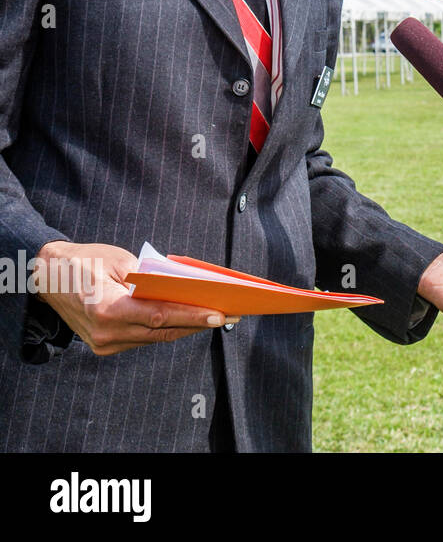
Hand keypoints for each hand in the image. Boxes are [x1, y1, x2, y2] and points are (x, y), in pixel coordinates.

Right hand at [35, 241, 235, 355]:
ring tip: (217, 317)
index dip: (193, 316)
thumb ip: (152, 279)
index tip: (221, 314)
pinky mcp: (105, 346)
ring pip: (156, 338)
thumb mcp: (121, 261)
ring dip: (186, 328)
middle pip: (163, 331)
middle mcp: (106, 333)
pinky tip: (190, 320)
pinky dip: (167, 329)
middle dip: (198, 323)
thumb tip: (187, 288)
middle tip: (231, 315)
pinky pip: (144, 338)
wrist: (46, 277)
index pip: (160, 316)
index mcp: (107, 309)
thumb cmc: (86, 261)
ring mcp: (104, 344)